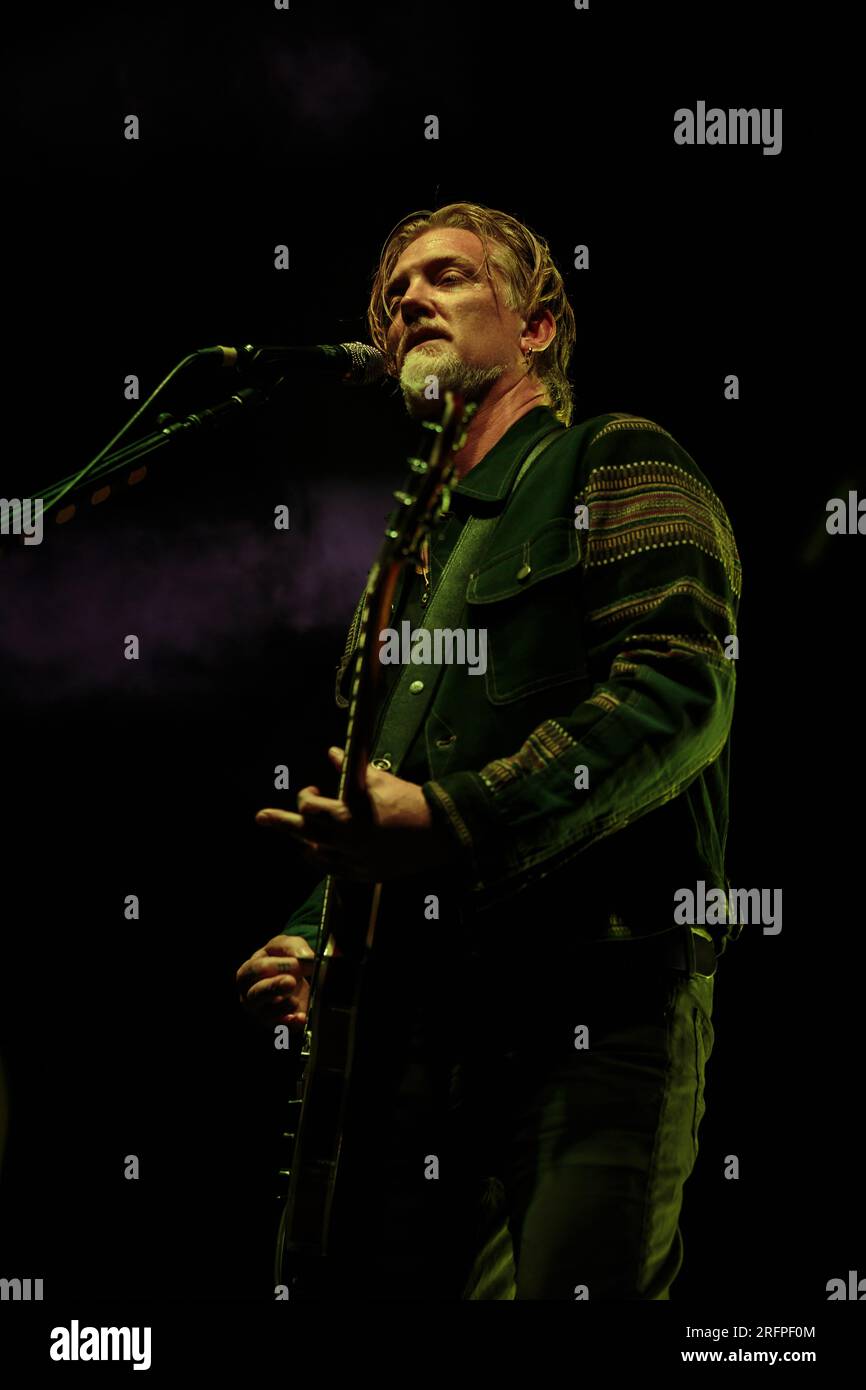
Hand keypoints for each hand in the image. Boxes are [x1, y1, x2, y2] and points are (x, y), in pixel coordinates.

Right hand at [236, 934, 315, 1033]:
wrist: (292, 979)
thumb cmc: (281, 960)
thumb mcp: (285, 946)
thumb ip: (294, 947)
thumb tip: (307, 957)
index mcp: (247, 973)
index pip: (257, 970)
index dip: (278, 966)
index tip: (297, 963)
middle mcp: (250, 995)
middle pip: (257, 993)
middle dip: (274, 987)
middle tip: (291, 982)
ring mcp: (261, 1013)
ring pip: (266, 1014)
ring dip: (283, 1006)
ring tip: (295, 1000)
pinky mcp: (277, 1025)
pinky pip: (281, 1028)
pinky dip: (291, 1024)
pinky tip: (300, 1017)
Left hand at [255, 746, 460, 881]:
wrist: (440, 831)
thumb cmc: (409, 801)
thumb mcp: (379, 779)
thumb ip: (350, 767)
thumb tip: (331, 752)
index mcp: (349, 815)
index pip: (309, 808)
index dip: (305, 797)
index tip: (312, 791)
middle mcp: (347, 841)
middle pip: (303, 833)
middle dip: (281, 823)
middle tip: (260, 817)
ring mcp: (356, 861)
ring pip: (316, 855)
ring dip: (307, 842)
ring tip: (303, 834)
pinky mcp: (366, 874)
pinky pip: (334, 871)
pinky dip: (325, 859)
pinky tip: (322, 852)